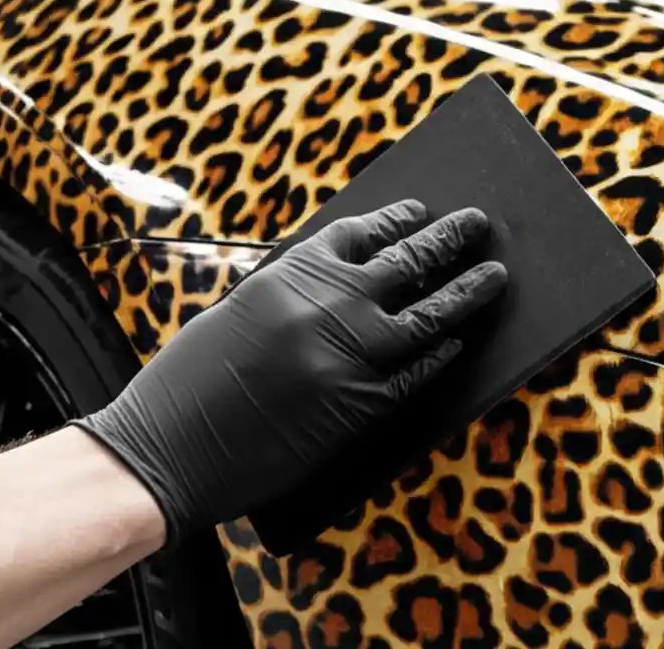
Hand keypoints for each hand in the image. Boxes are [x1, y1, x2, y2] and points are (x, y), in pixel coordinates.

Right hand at [73, 200, 506, 544]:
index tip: (422, 211)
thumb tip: (342, 278)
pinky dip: (441, 354)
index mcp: (291, 274)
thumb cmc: (188, 384)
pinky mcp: (362, 404)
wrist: (168, 453)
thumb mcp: (236, 313)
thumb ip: (292, 290)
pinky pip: (418, 372)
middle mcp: (328, 306)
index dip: (397, 219)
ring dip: (468, 290)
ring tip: (495, 274)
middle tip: (479, 224)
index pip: (360, 232)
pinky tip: (458, 342)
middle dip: (448, 239)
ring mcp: (351, 355)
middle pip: (407, 261)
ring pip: (430, 313)